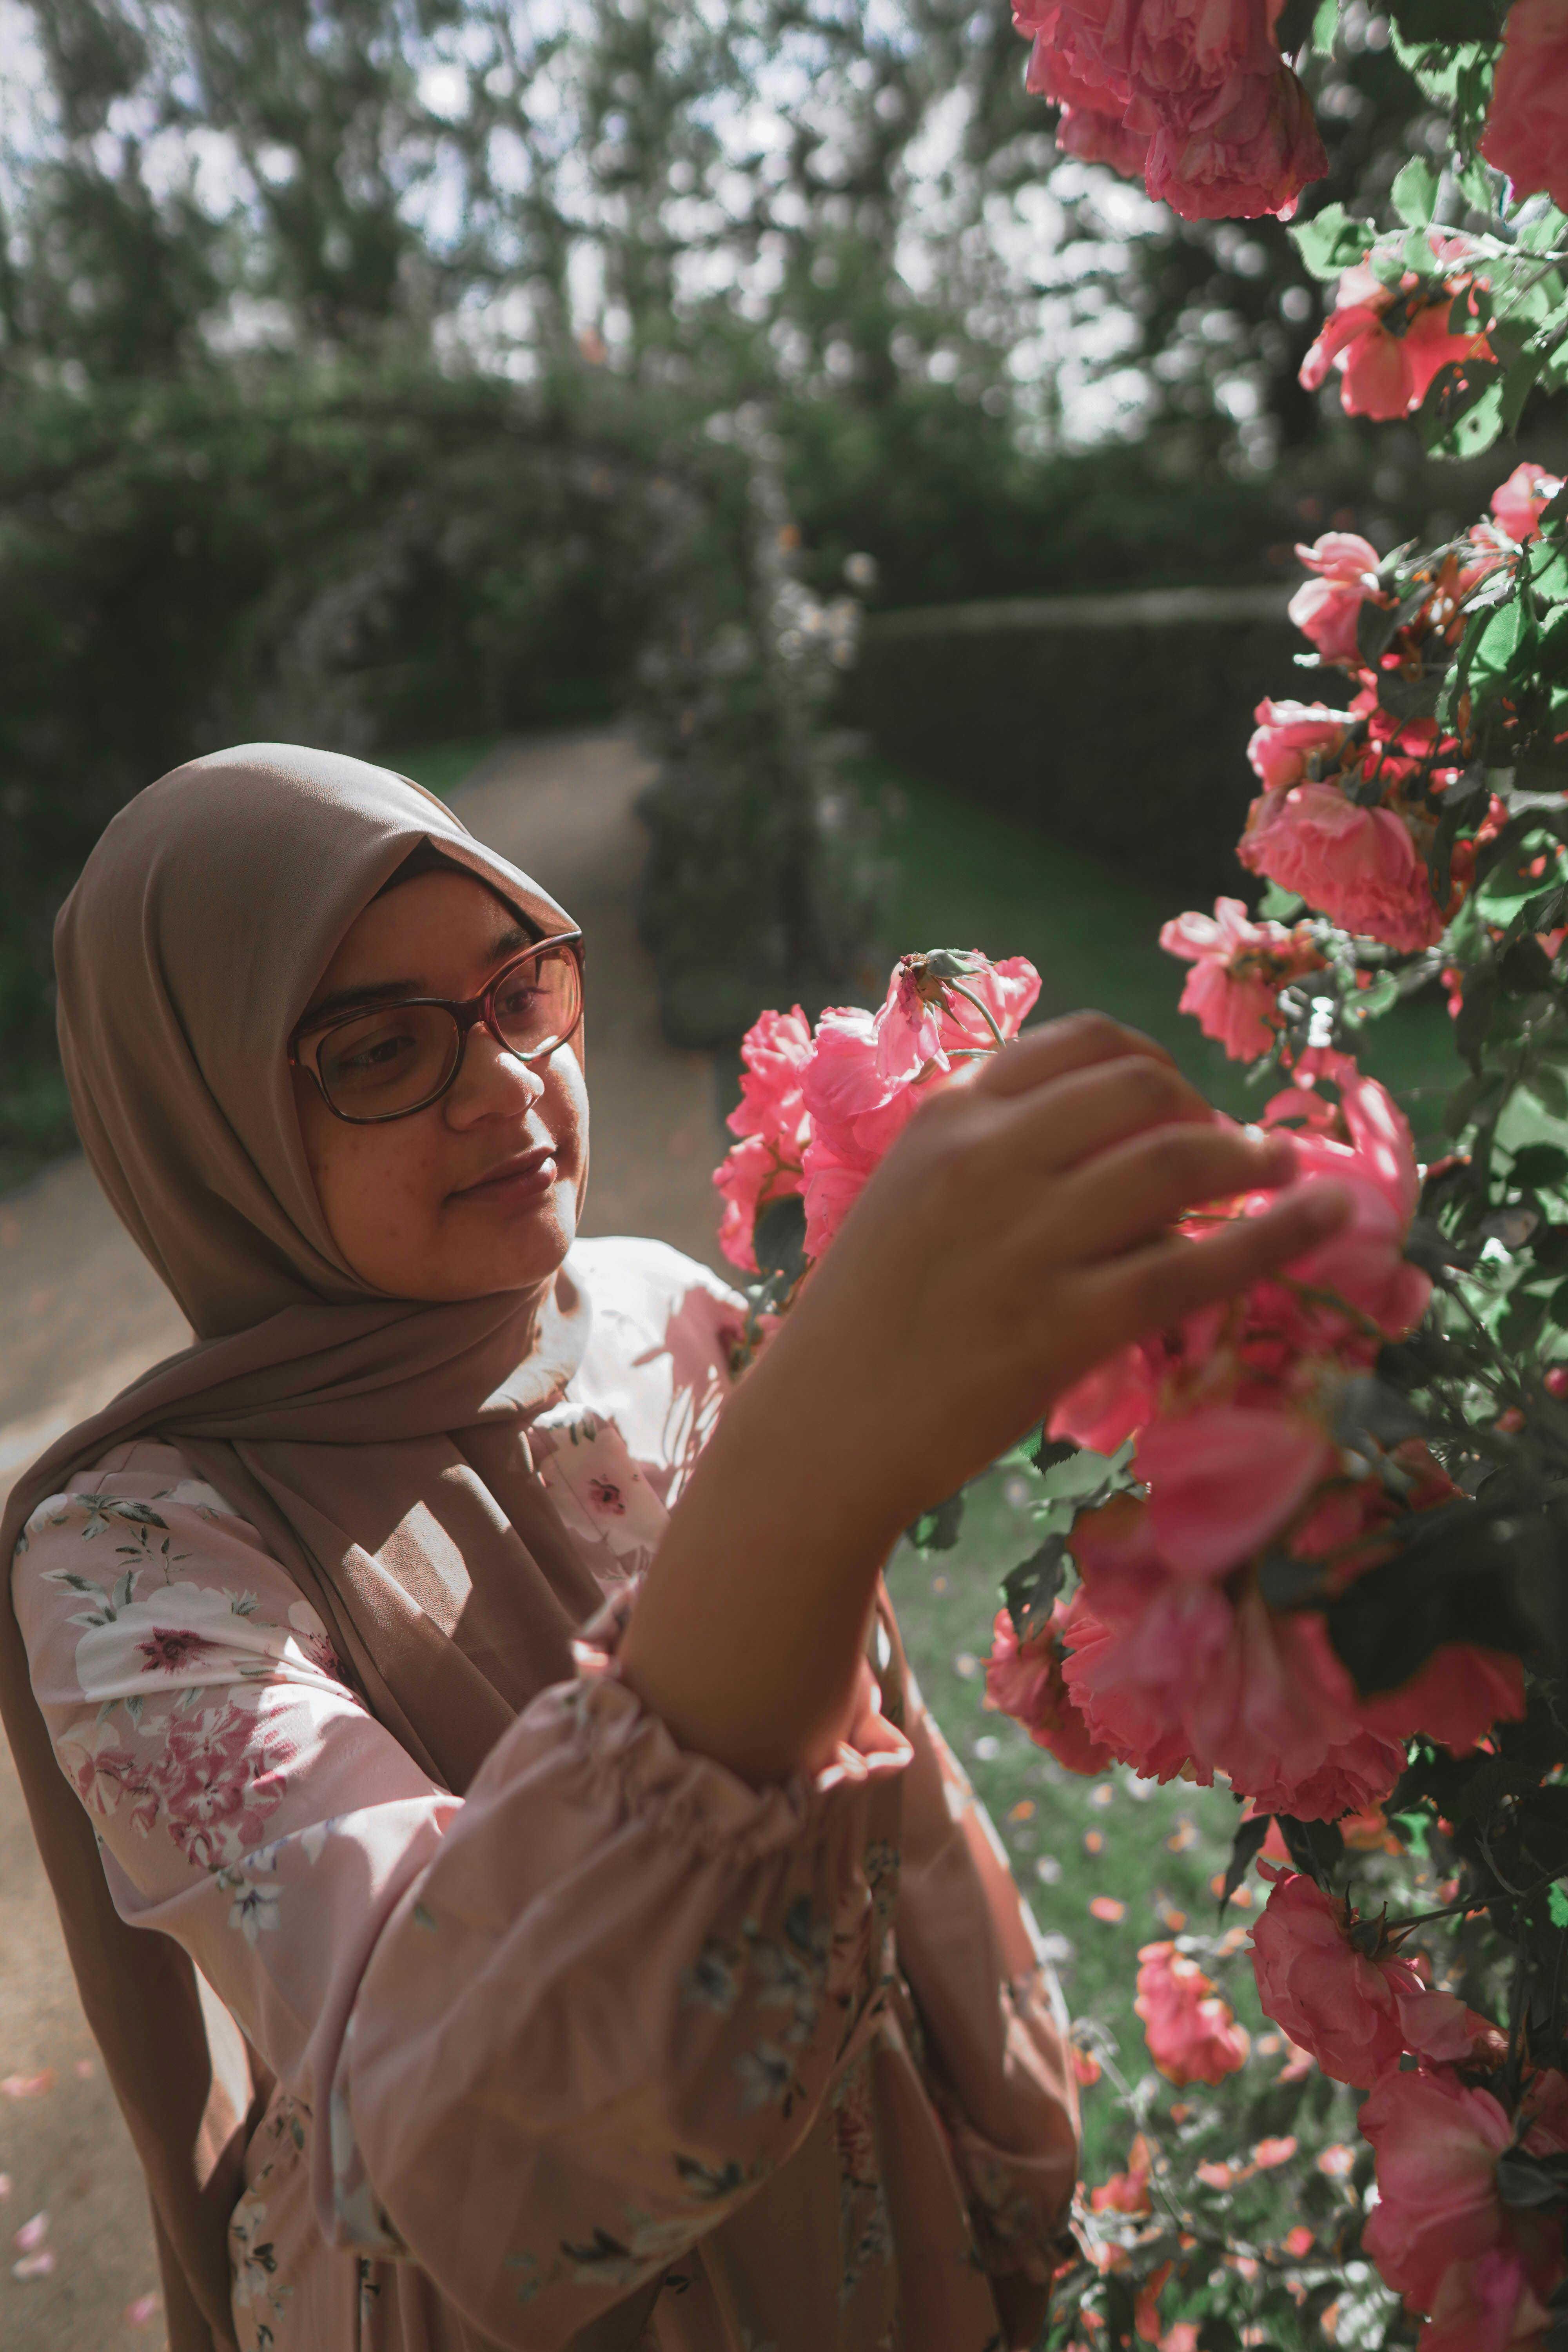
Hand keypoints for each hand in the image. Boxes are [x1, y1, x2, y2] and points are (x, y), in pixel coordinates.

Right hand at [623, 1012, 1348, 1781]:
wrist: (820, 1429)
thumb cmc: (868, 1319)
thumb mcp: (912, 1196)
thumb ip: (994, 1152)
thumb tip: (1114, 1136)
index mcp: (948, 1118)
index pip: (1083, 1045)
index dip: (1156, 1064)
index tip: (1184, 1099)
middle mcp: (986, 1160)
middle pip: (1141, 1090)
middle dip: (1207, 1110)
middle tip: (1237, 1150)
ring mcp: (1025, 1242)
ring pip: (1176, 1165)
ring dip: (1254, 1159)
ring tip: (1289, 1171)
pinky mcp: (1060, 1326)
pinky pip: (1191, 1267)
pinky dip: (1273, 1237)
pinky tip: (1323, 1221)